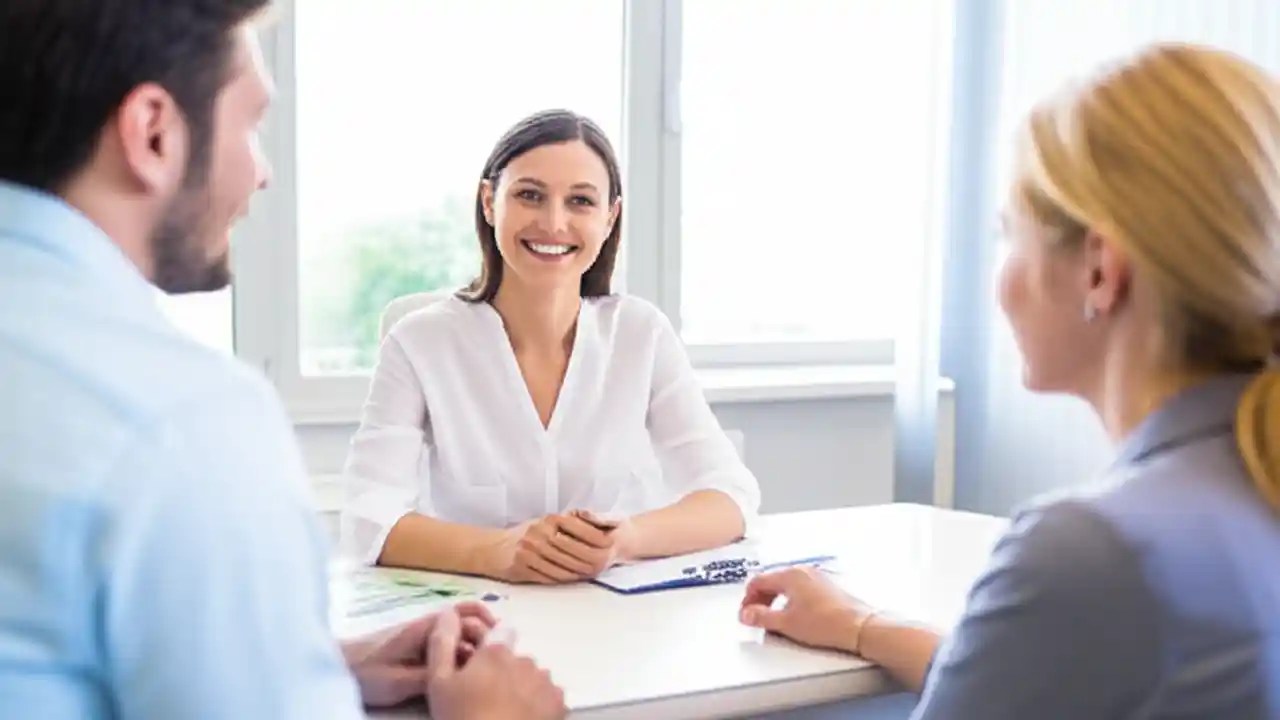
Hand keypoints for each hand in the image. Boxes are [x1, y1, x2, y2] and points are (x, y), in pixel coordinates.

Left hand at [343, 602, 495, 707]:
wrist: (337, 667)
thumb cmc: (364, 671)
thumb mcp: (397, 680)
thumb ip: (428, 675)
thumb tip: (459, 673)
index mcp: (424, 627)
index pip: (464, 611)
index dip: (485, 621)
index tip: (498, 642)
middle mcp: (426, 626)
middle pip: (466, 619)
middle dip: (484, 634)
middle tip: (492, 659)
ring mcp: (421, 635)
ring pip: (458, 632)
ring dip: (473, 645)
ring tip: (480, 667)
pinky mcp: (417, 647)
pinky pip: (447, 644)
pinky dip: (461, 653)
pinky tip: (461, 672)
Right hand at [427, 608, 566, 719]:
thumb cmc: (462, 717)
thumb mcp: (438, 683)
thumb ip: (442, 643)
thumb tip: (448, 611)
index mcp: (495, 652)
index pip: (501, 634)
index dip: (492, 650)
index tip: (482, 670)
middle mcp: (525, 660)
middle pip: (516, 659)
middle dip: (505, 673)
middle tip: (488, 700)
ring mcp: (545, 682)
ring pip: (533, 678)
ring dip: (523, 688)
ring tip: (507, 712)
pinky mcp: (559, 703)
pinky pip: (549, 697)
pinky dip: (540, 705)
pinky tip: (525, 718)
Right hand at [488, 514, 623, 583]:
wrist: (492, 548)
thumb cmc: (525, 535)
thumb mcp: (545, 522)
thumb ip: (568, 522)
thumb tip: (598, 525)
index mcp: (548, 520)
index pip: (579, 528)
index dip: (597, 538)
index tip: (611, 545)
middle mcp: (539, 533)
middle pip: (572, 550)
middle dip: (590, 559)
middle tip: (605, 564)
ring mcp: (530, 551)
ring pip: (562, 565)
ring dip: (579, 572)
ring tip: (592, 574)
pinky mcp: (522, 567)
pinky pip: (548, 576)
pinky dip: (563, 579)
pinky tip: (573, 579)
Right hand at [738, 567, 874, 654]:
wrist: (858, 627)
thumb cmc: (826, 623)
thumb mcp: (786, 624)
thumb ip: (762, 617)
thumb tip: (746, 614)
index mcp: (790, 575)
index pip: (758, 581)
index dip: (748, 599)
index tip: (746, 614)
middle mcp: (803, 571)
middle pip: (772, 581)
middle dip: (760, 599)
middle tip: (755, 616)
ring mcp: (816, 578)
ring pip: (787, 585)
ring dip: (775, 600)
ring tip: (774, 618)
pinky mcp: (826, 587)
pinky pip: (800, 589)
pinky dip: (790, 599)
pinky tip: (794, 615)